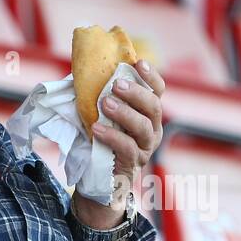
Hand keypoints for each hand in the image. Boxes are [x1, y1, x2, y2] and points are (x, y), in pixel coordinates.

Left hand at [71, 58, 164, 229]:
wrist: (99, 178)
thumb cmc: (100, 139)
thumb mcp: (101, 113)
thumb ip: (97, 94)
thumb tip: (82, 69)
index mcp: (147, 113)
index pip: (158, 91)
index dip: (151, 76)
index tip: (138, 62)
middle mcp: (153, 129)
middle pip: (154, 106)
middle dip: (136, 92)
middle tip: (116, 84)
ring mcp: (145, 147)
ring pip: (144, 127)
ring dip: (124, 112)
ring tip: (105, 103)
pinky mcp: (133, 163)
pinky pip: (127, 148)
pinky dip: (112, 136)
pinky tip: (96, 128)